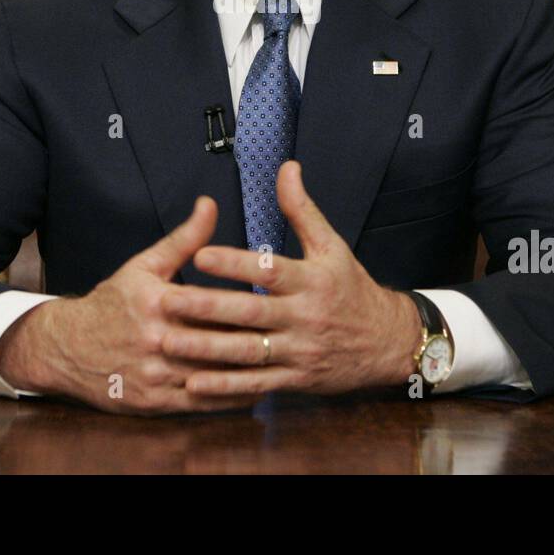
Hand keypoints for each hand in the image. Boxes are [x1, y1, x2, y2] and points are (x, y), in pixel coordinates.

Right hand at [0, 197, 262, 415]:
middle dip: (256, 340)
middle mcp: (156, 340)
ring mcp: (154, 375)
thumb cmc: (112, 302)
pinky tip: (254, 392)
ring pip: (212, 374)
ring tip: (284, 364)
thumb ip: (184, 239)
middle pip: (217, 341)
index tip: (281, 301)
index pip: (213, 303)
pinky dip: (229, 398)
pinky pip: (200, 403)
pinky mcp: (153, 402)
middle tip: (293, 334)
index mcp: (157, 302)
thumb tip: (210, 204)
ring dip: (249, 373)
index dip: (249, 305)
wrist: (67, 347)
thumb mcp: (144, 265)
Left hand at [158, 160, 424, 397]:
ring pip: (247, 352)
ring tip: (168, 341)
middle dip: (206, 308)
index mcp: (312, 280)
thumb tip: (286, 167)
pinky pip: (256, 384)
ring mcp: (299, 351)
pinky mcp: (296, 380)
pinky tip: (194, 384)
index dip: (234, 264)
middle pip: (250, 312)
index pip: (268, 270)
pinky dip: (225, 387)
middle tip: (166, 302)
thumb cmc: (352, 288)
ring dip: (206, 349)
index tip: (198, 255)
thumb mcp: (332, 246)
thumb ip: (302, 210)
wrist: (387, 342)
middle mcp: (304, 317)